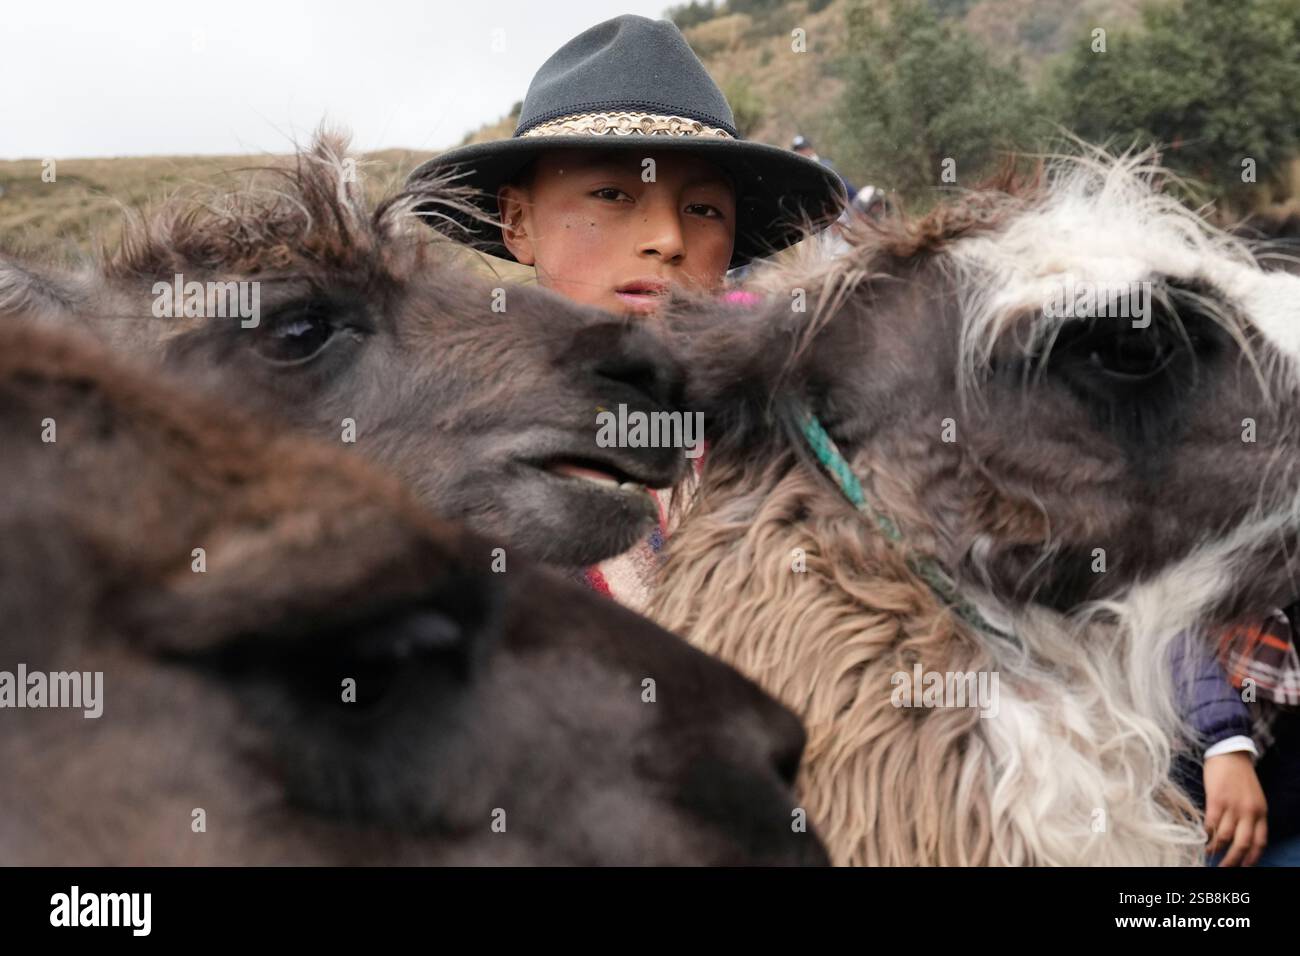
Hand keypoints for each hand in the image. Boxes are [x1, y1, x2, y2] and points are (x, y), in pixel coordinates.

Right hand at [1204, 751, 1267, 865]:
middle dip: (1233, 860)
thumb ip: (1249, 815)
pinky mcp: (1217, 799)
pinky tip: (1201, 837)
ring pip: (1226, 836)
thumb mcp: (1253, 797)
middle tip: (1223, 868)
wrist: (1229, 752)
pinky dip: (1206, 834)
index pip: (1260, 842)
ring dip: (1216, 848)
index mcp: (1261, 812)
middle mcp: (1249, 812)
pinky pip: (1212, 823)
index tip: (1244, 867)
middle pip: (1243, 844)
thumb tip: (1239, 835)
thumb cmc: (1239, 775)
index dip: (1252, 857)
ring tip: (1208, 853)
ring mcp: (1234, 806)